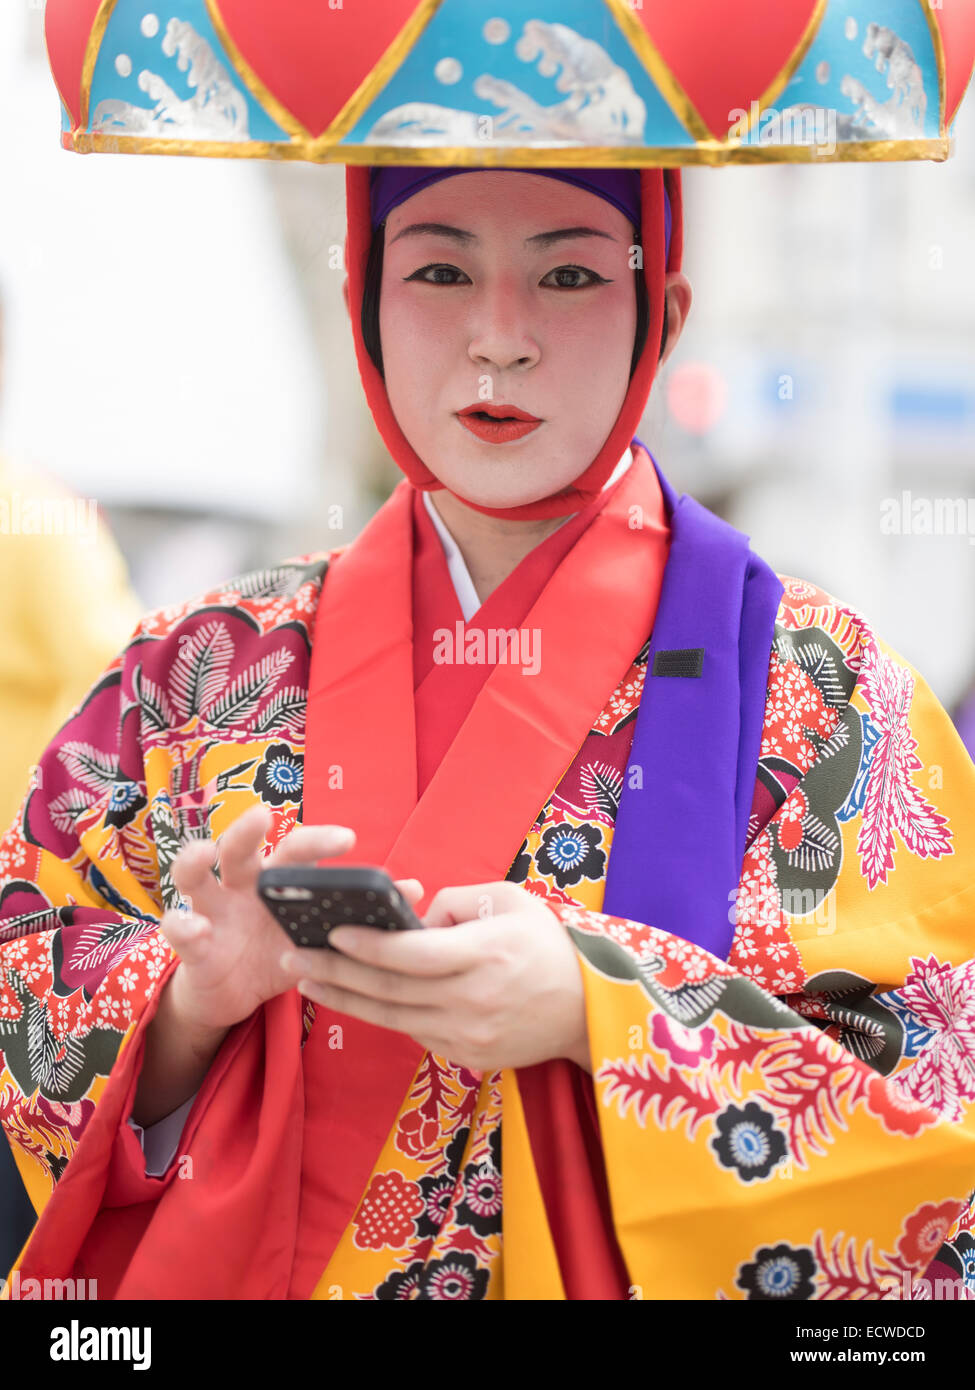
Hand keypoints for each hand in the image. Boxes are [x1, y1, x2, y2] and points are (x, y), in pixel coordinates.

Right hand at [156, 806, 421, 1033]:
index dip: (320, 841)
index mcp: (278, 880)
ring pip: (194, 873)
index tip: (349, 839)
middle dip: (247, 827)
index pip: (297, 850)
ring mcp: (212, 909)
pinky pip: (179, 928)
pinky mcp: (190, 943)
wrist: (235, 997)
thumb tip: (414, 890)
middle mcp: (242, 885)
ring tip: (207, 853)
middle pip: (240, 846)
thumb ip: (357, 913)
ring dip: (197, 858)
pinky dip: (184, 924)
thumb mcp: (319, 935)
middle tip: (262, 815)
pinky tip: (195, 927)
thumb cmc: (280, 953)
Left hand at [278, 880, 590, 1073]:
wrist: (588, 1010)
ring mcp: (468, 1035)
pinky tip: (354, 996)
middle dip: (335, 972)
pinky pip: (414, 1031)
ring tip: (308, 977)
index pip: (412, 954)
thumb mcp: (510, 903)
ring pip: (392, 1017)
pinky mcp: (466, 1058)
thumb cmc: (548, 946)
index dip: (367, 945)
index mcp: (485, 955)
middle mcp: (472, 1000)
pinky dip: (383, 1013)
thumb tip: (412, 915)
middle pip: (389, 990)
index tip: (331, 930)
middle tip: (293, 956)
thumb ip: (457, 901)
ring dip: (345, 998)